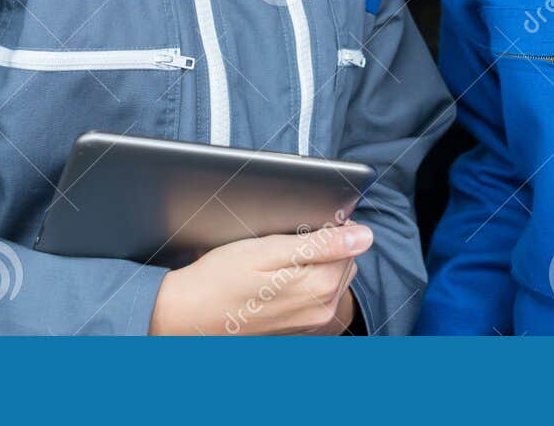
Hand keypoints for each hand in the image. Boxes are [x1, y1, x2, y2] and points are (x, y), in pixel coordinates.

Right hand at [148, 221, 371, 334]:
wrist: (188, 317)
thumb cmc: (221, 279)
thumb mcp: (268, 250)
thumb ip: (321, 245)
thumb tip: (365, 236)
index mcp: (319, 288)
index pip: (350, 245)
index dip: (331, 227)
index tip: (303, 224)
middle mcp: (321, 312)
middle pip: (345, 263)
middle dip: (326, 247)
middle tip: (286, 241)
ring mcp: (310, 325)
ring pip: (333, 280)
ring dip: (316, 265)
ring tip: (278, 261)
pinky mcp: (298, 330)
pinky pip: (317, 297)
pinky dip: (306, 283)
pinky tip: (276, 280)